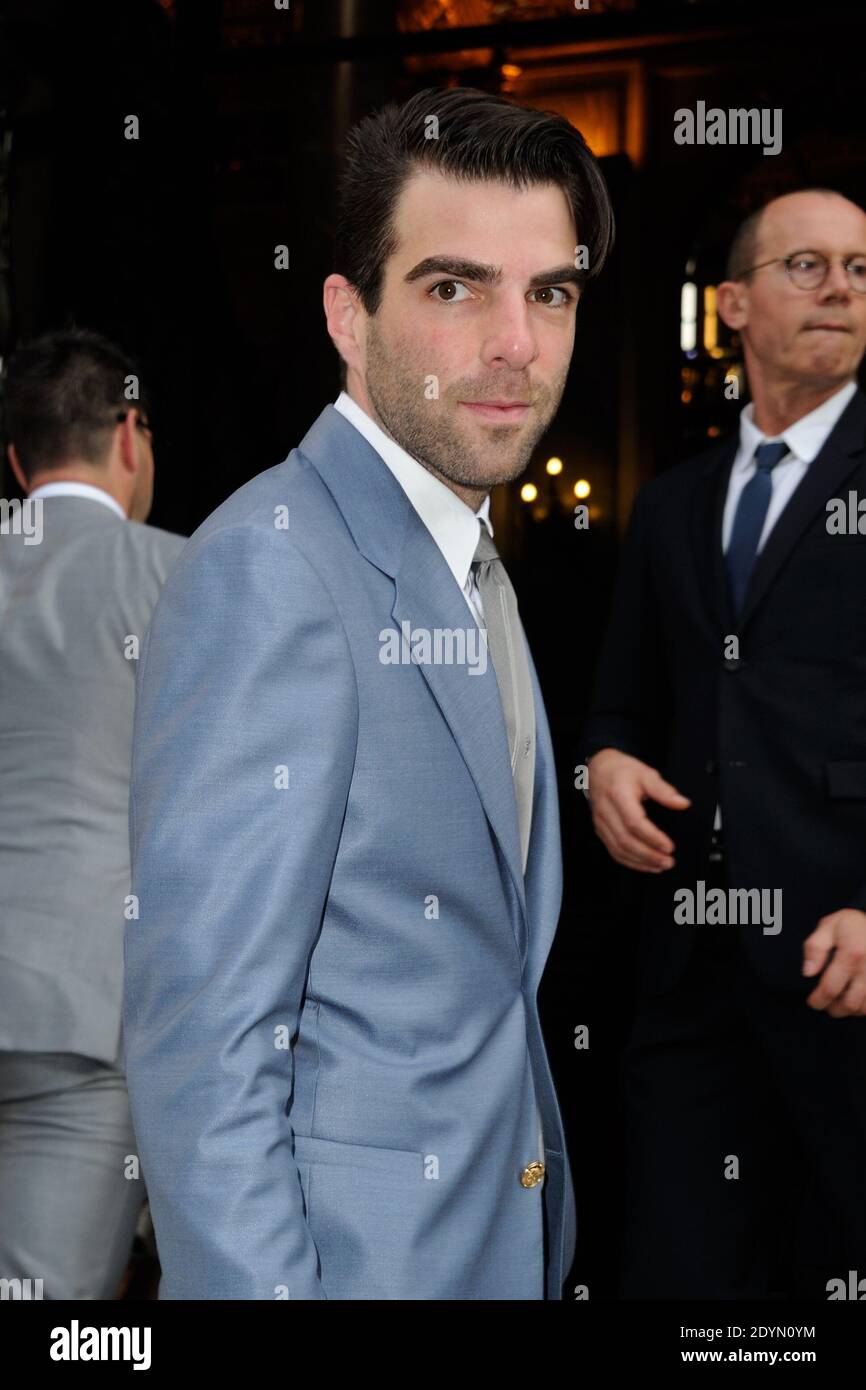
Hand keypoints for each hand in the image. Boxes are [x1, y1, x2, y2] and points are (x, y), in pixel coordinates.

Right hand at [587, 748, 690, 872]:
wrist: (599, 769)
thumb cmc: (622, 771)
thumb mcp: (646, 773)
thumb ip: (664, 790)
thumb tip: (682, 803)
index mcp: (619, 795)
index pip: (634, 822)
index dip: (653, 838)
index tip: (669, 846)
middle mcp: (607, 811)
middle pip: (626, 840)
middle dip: (649, 855)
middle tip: (668, 861)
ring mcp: (601, 823)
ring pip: (618, 849)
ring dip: (640, 861)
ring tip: (660, 866)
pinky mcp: (600, 830)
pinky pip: (613, 851)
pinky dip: (630, 861)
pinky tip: (645, 865)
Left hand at [803, 909, 865, 1015]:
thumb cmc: (850, 925)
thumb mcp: (827, 927)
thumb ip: (814, 948)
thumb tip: (808, 972)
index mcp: (851, 954)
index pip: (830, 988)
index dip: (818, 1000)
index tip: (812, 1002)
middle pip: (850, 1004)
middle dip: (834, 1010)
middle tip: (826, 1005)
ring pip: (865, 1009)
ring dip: (850, 1011)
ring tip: (840, 1003)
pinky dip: (864, 1008)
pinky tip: (856, 1000)